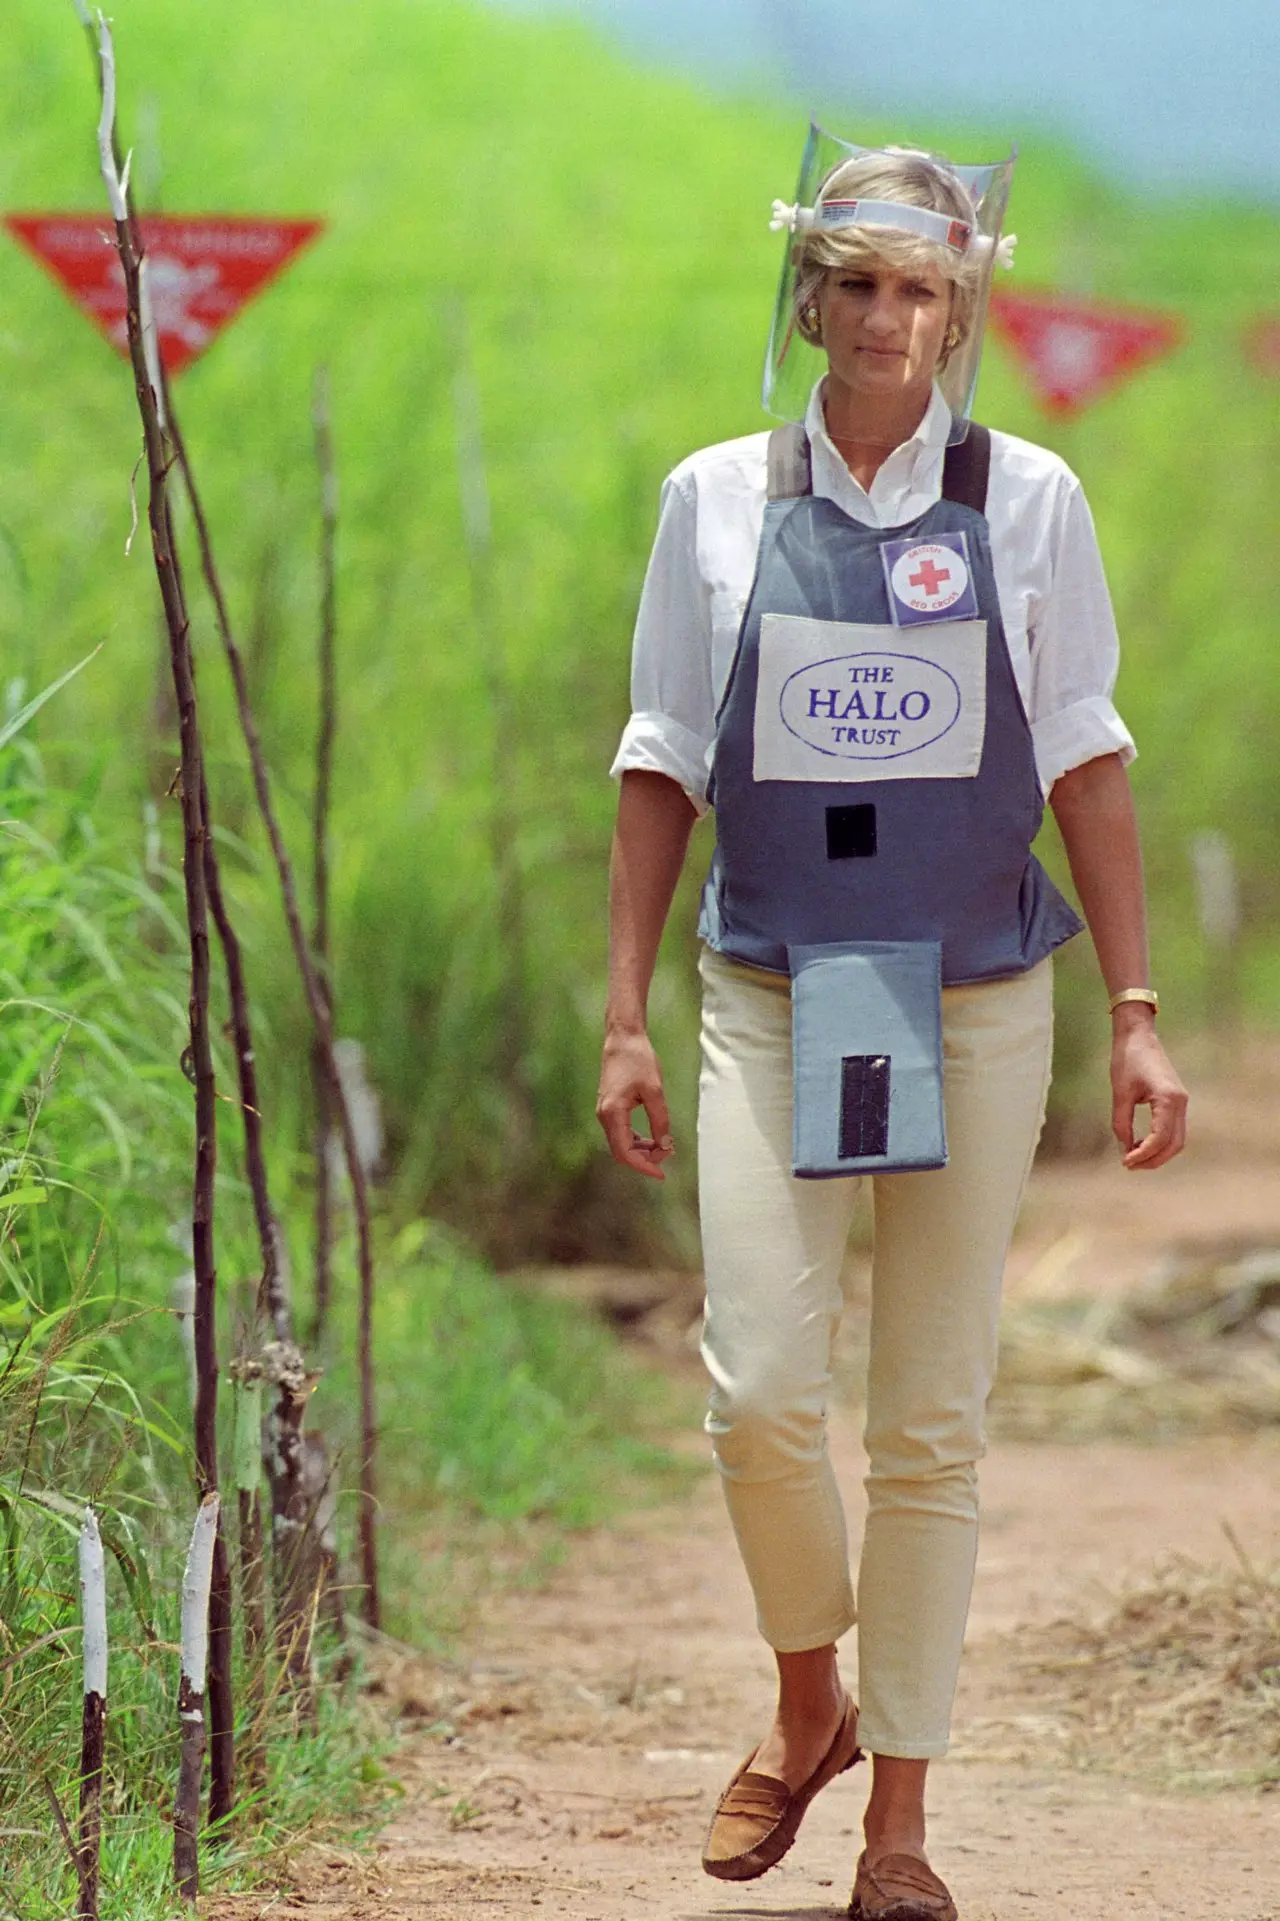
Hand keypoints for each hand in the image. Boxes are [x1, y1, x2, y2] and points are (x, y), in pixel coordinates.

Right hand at [596, 1027, 674, 1180]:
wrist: (623, 1038)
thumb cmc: (639, 1060)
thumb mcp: (655, 1091)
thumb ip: (660, 1120)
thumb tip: (665, 1146)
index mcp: (613, 1113)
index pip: (625, 1153)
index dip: (643, 1166)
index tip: (662, 1174)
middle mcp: (604, 1116)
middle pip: (621, 1152)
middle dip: (644, 1159)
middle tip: (668, 1156)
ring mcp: (605, 1112)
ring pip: (621, 1144)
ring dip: (641, 1150)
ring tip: (664, 1147)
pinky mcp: (609, 1108)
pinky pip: (621, 1133)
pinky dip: (636, 1140)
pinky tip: (653, 1138)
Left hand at [1110, 1010, 1187, 1169]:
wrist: (1138, 1035)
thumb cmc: (1127, 1059)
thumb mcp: (1120, 1093)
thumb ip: (1122, 1123)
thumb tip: (1124, 1150)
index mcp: (1168, 1099)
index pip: (1160, 1138)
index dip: (1143, 1155)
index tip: (1125, 1162)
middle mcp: (1180, 1103)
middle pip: (1174, 1144)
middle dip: (1153, 1160)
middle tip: (1129, 1165)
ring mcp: (1182, 1102)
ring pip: (1178, 1140)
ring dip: (1158, 1153)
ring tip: (1133, 1158)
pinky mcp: (1177, 1101)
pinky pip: (1174, 1130)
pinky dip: (1161, 1142)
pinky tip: (1140, 1144)